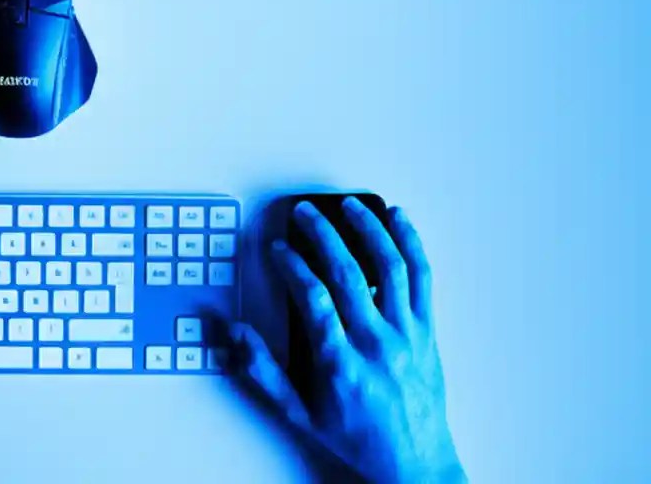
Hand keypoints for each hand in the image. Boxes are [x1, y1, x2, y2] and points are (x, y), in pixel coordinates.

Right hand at [223, 198, 465, 483]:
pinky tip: (398, 220)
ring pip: (389, 267)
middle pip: (348, 273)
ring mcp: (406, 334)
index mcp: (340, 364)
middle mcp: (376, 344)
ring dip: (368, 229)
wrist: (414, 460)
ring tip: (349, 206)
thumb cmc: (356, 436)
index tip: (276, 249)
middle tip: (305, 215)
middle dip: (322, 235)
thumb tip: (237, 333)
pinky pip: (422, 277)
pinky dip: (411, 243)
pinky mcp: (427, 330)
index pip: (313, 299)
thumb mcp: (298, 412)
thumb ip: (263, 370)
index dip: (292, 266)